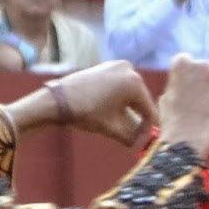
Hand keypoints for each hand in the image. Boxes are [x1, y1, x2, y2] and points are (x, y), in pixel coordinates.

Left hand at [46, 61, 160, 145]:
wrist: (59, 100)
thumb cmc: (87, 113)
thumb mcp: (112, 129)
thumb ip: (131, 137)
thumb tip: (139, 143)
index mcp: (135, 83)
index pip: (149, 111)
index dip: (147, 130)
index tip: (143, 142)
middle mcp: (130, 70)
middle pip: (141, 101)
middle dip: (137, 119)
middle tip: (133, 137)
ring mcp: (117, 66)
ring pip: (130, 94)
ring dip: (128, 110)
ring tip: (119, 126)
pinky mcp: (107, 67)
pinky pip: (120, 86)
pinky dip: (119, 100)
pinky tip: (111, 112)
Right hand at [156, 53, 208, 153]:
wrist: (187, 142)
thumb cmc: (172, 122)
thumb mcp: (166, 96)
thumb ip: (178, 83)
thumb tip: (186, 84)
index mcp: (182, 62)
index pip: (187, 63)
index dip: (187, 79)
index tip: (186, 92)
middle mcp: (203, 63)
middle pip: (206, 70)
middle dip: (204, 83)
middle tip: (199, 104)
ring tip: (208, 113)